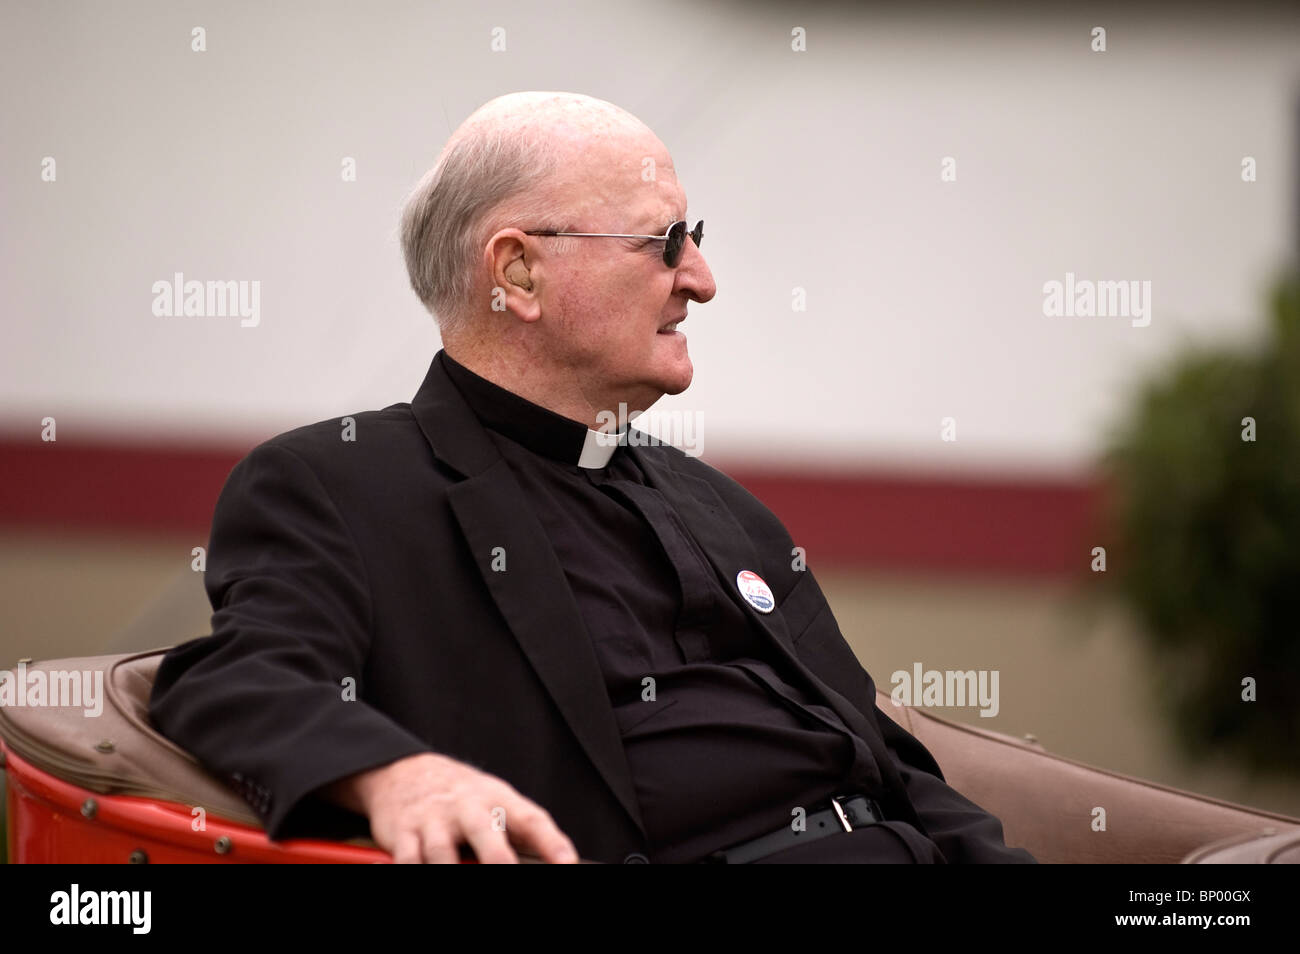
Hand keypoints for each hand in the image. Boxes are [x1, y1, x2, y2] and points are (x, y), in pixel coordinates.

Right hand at [324, 752, 580, 863]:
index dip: (553, 844)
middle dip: (499, 862)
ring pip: (441, 854)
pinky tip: (421, 874)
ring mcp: (434, 819)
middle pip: (486, 835)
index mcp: (498, 799)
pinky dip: (414, 869)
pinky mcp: (403, 832)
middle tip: (510, 874)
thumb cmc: (463, 797)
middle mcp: (467, 807)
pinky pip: (408, 859)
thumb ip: (518, 831)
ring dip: (449, 871)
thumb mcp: (494, 801)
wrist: (406, 770)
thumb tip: (553, 861)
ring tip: (460, 879)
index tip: (568, 865)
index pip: (532, 820)